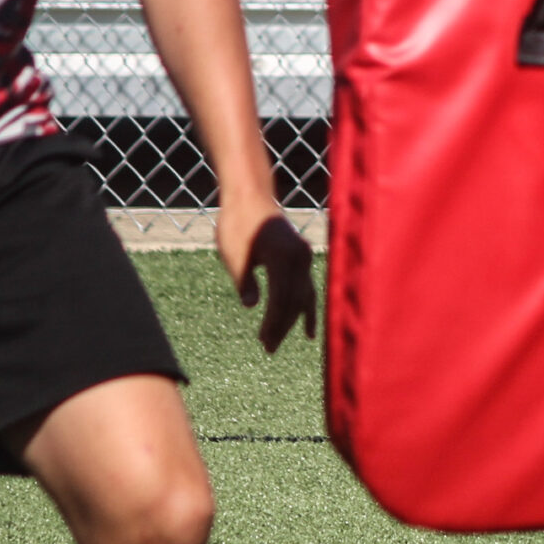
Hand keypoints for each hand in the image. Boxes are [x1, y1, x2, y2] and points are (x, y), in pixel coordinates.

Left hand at [217, 194, 318, 353]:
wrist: (249, 195)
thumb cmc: (237, 223)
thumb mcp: (235, 254)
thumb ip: (245, 281)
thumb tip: (253, 305)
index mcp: (282, 256)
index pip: (282, 299)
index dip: (274, 323)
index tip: (264, 341)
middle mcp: (299, 256)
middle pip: (294, 301)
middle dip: (282, 326)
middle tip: (269, 349)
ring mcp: (304, 256)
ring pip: (302, 296)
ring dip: (291, 321)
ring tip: (277, 343)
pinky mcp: (302, 257)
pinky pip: (307, 288)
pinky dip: (305, 309)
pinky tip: (309, 332)